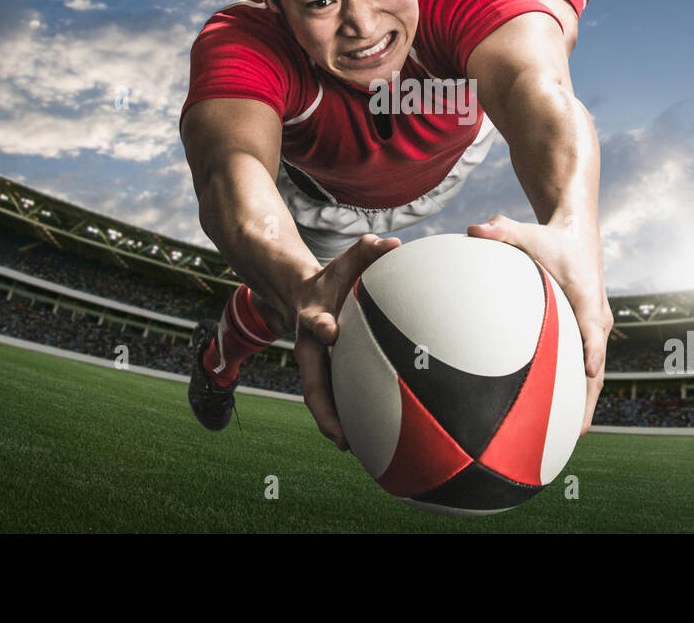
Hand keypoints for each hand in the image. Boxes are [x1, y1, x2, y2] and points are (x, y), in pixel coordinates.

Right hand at [293, 234, 400, 449]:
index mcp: (313, 319)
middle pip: (312, 384)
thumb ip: (367, 251)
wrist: (300, 295)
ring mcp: (317, 366)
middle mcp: (311, 349)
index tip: (331, 331)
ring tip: (354, 449)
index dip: (322, 326)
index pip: (315, 323)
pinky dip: (345, 420)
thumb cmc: (332, 279)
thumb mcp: (346, 262)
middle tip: (339, 436)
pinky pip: (335, 401)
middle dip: (324, 411)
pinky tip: (364, 441)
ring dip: (334, 426)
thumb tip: (393, 243)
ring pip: (322, 401)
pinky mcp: (327, 376)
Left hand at [467, 215, 611, 435]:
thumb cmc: (550, 239)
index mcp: (586, 297)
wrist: (577, 238)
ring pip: (592, 376)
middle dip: (589, 400)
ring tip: (567, 441)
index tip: (588, 371)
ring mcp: (594, 332)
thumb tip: (473, 229)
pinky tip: (556, 421)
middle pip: (597, 366)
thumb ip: (502, 231)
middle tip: (576, 433)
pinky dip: (575, 396)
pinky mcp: (585, 338)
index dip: (592, 348)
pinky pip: (582, 372)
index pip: (592, 326)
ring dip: (583, 407)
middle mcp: (596, 319)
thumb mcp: (528, 231)